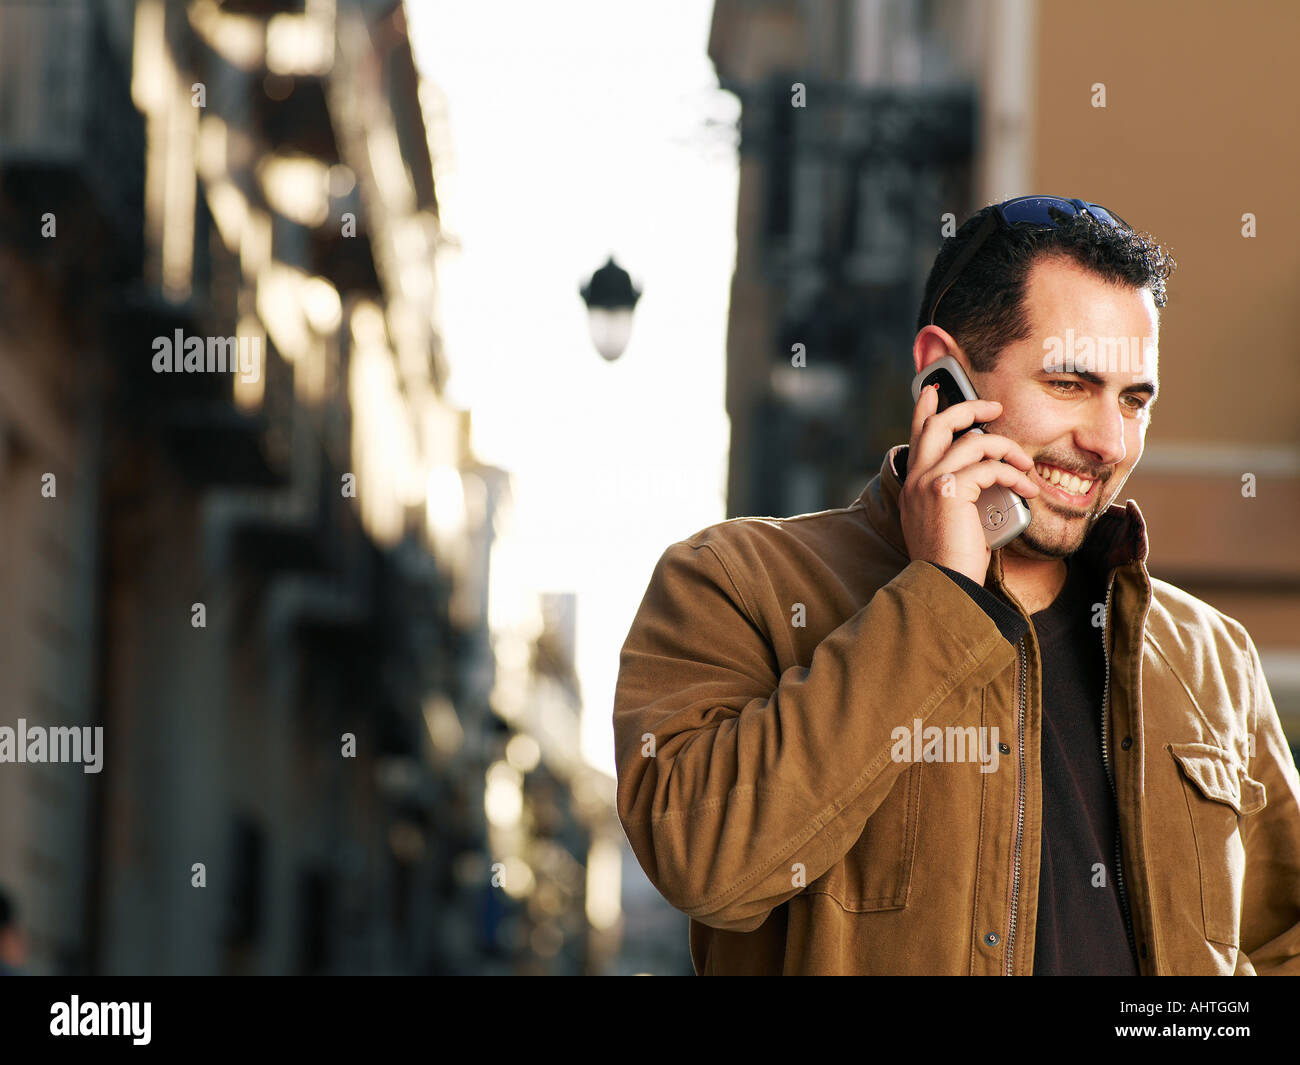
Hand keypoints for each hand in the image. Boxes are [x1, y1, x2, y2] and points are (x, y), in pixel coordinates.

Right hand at [898, 382, 1039, 584]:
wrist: (943, 584)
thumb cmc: (952, 560)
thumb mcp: (948, 521)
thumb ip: (956, 493)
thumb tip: (986, 475)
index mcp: (913, 485)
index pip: (917, 436)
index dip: (925, 409)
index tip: (933, 390)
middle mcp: (916, 479)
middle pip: (940, 423)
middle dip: (969, 407)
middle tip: (994, 407)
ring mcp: (929, 482)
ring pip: (973, 442)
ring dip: (1007, 448)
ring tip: (1025, 462)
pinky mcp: (949, 490)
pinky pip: (990, 468)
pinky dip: (1014, 474)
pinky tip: (1027, 486)